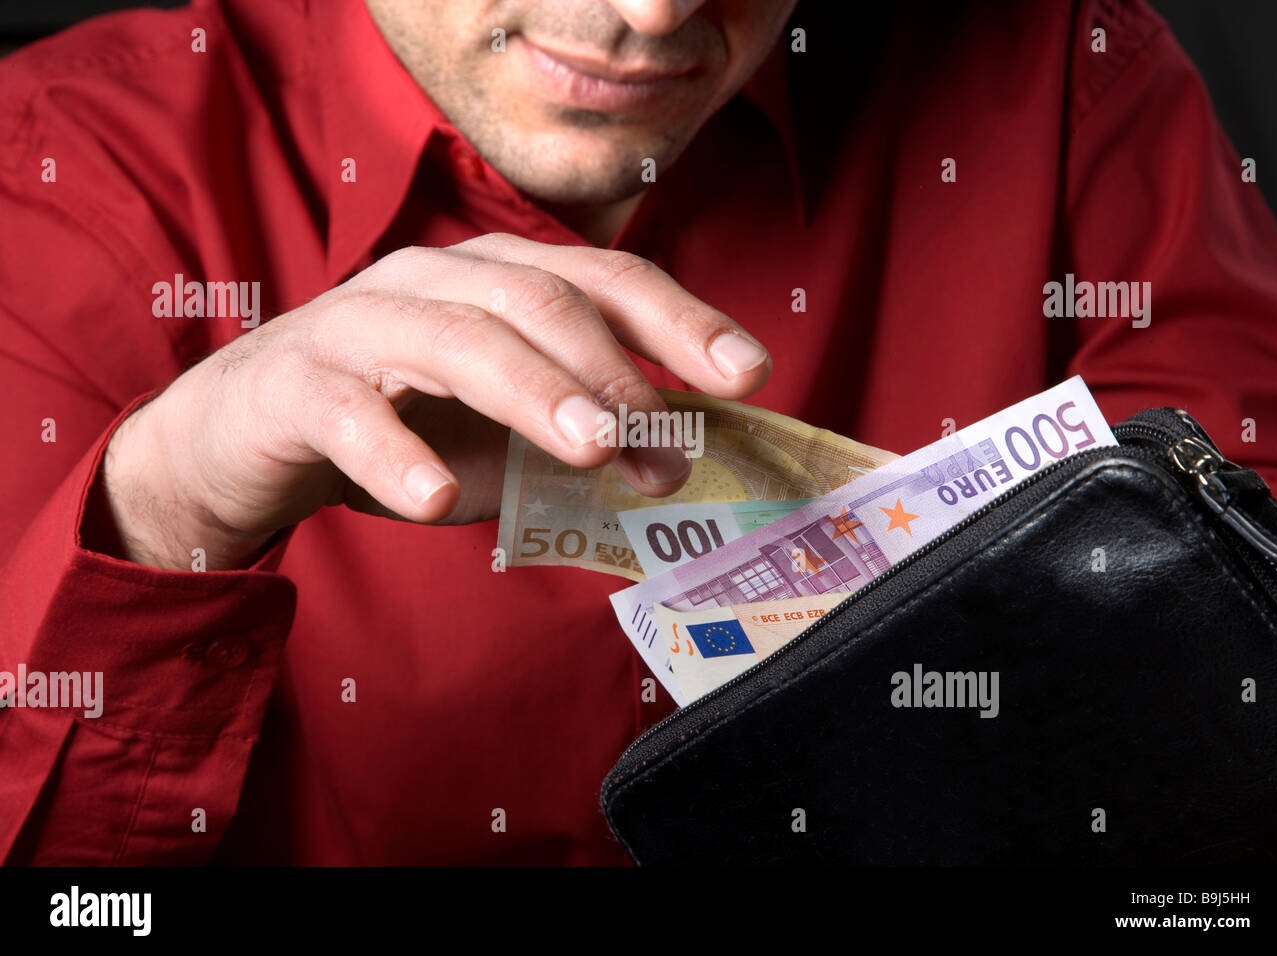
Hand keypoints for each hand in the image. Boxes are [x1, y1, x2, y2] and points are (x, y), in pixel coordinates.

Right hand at [102, 234, 770, 569]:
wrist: (254, 436)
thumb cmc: (404, 423)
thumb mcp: (508, 431)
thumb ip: (584, 435)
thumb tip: (681, 463)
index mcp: (498, 280)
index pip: (605, 281)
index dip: (682, 320)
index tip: (750, 372)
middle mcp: (436, 280)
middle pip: (538, 300)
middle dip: (613, 369)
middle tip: (662, 442)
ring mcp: (360, 324)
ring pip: (455, 338)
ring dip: (532, 391)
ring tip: (591, 449)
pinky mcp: (295, 383)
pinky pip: (348, 411)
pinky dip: (396, 454)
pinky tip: (439, 497)